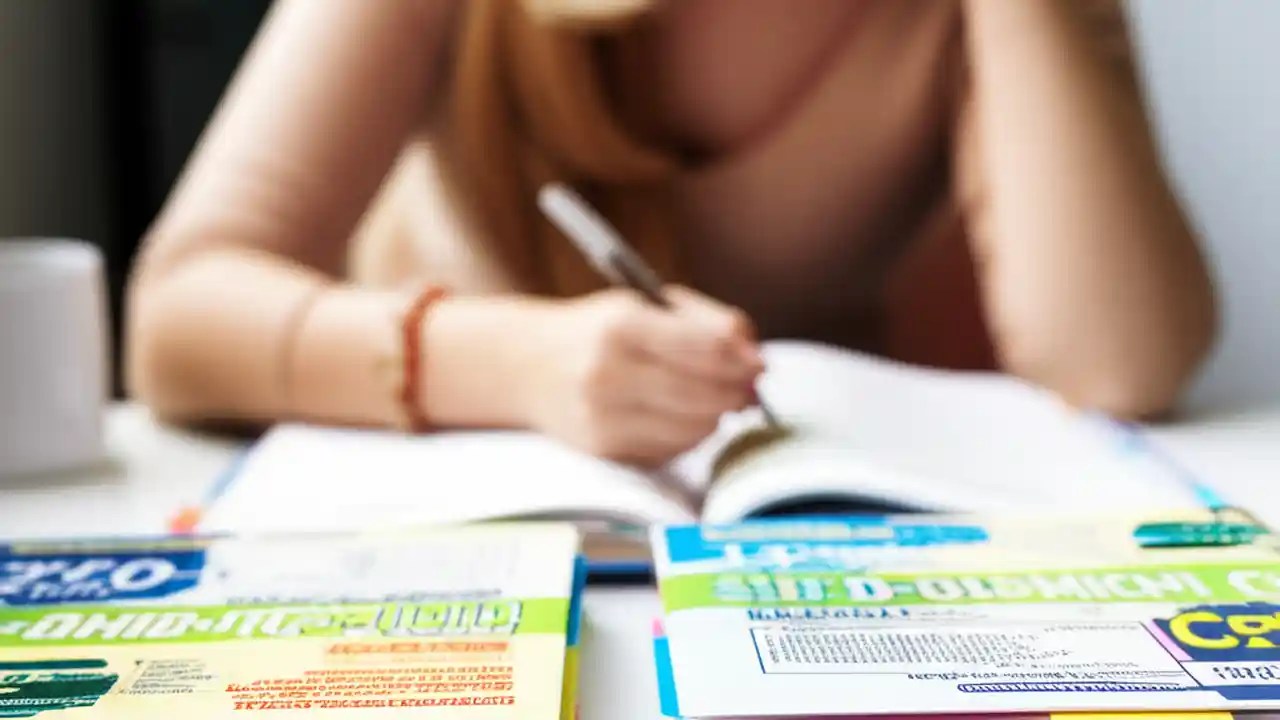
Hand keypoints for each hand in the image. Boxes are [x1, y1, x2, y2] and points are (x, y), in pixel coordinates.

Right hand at [524, 287, 763, 465]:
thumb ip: (702, 322)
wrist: (525, 369)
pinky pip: (672, 450)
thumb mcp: (641, 306)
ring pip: (695, 429)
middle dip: (737, 392)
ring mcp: (605, 420)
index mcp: (621, 328)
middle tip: (749, 387)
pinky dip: (689, 435)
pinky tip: (680, 416)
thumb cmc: (597, 332)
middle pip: (705, 395)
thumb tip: (752, 354)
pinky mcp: (606, 452)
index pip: (705, 348)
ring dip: (716, 415)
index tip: (760, 362)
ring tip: (714, 398)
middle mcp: (609, 376)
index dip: (742, 359)